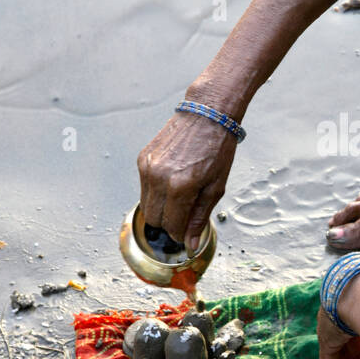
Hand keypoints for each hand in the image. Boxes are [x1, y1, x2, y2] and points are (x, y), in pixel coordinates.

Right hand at [137, 110, 237, 248]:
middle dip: (169, 223)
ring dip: (161, 208)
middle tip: (186, 213)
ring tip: (182, 193)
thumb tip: (191, 245)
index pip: (171, 226)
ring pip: (146, 206)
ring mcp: (147, 167)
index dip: (181, 234)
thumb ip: (200, 218)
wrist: (207, 114)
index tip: (188, 231)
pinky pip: (144, 188)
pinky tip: (173, 179)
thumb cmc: (217, 147)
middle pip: (154, 220)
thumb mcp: (216, 187)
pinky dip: (156, 191)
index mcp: (180, 186)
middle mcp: (158, 177)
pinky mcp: (142, 159)